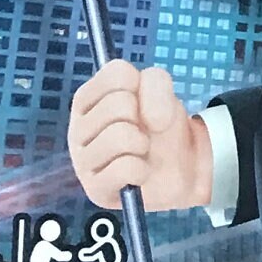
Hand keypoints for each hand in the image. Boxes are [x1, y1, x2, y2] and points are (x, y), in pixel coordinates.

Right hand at [68, 61, 213, 210]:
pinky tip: (139, 174)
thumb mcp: (165, 94)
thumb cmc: (163, 128)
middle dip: (145, 117)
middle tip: (144, 132)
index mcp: (89, 98)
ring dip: (142, 144)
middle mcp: (78, 127)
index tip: (147, 102)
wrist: (182, 170)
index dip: (145, 87)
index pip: (116, 73)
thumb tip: (150, 118)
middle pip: (119, 104)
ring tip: (141, 152)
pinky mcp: (94, 188)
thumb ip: (156, 83)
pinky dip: (142, 170)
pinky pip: (125, 168)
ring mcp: (82, 160)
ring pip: (119, 136)